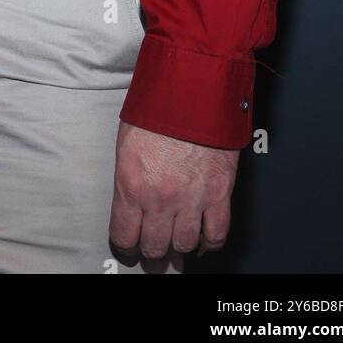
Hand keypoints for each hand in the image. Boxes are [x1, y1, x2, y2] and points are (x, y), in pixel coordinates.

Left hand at [109, 120, 239, 257]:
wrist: (192, 89)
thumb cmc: (158, 107)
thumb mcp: (127, 142)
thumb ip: (129, 177)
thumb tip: (131, 200)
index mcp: (132, 185)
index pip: (123, 236)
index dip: (125, 245)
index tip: (128, 246)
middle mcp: (160, 199)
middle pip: (154, 247)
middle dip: (152, 253)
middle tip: (153, 252)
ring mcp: (191, 200)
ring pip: (184, 245)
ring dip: (179, 247)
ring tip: (177, 243)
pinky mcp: (219, 194)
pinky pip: (216, 234)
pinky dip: (211, 241)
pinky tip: (204, 238)